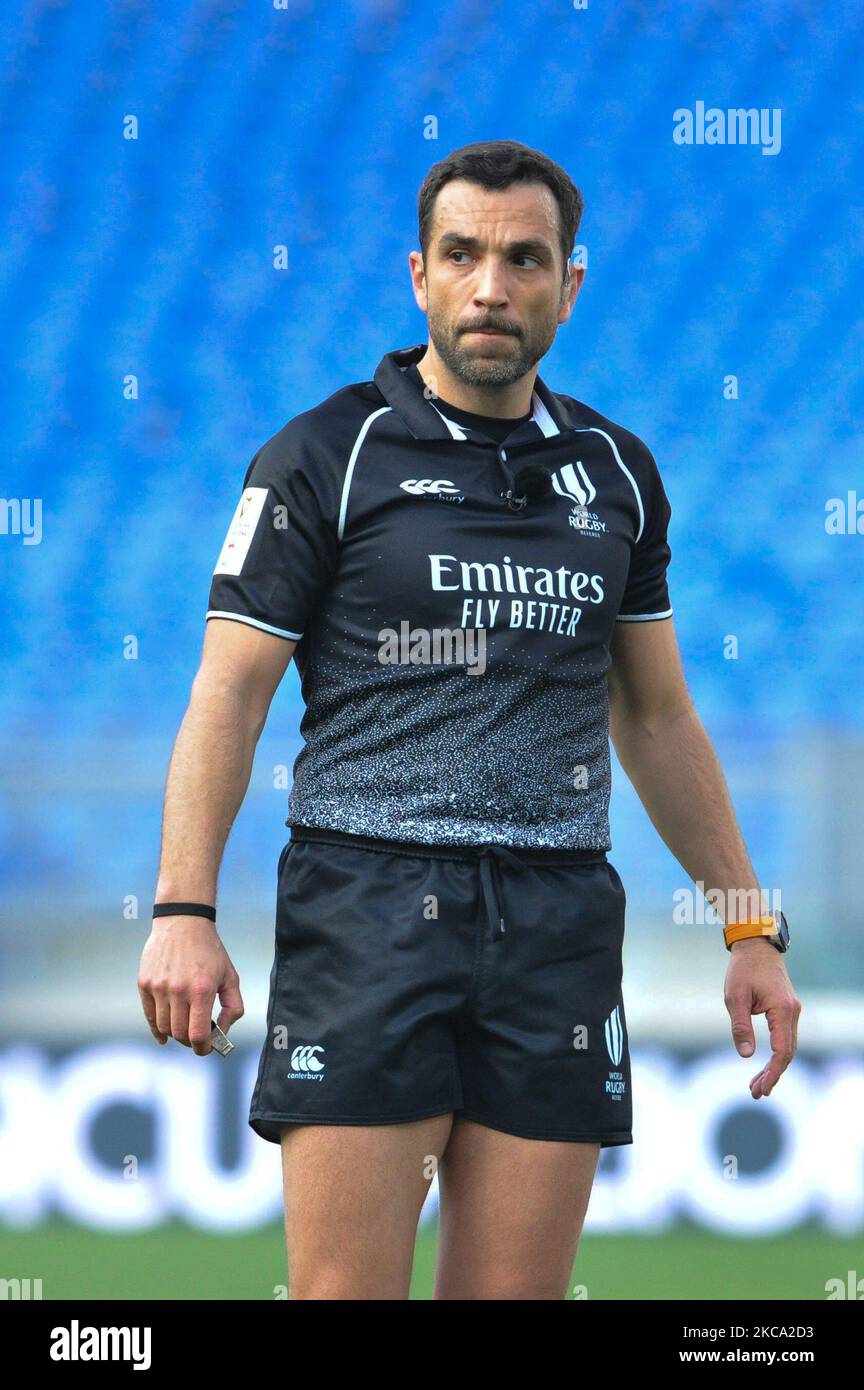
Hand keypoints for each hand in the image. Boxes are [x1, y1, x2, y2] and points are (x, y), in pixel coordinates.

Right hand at [137, 917, 243, 1054]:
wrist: (183, 923)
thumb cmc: (210, 951)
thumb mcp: (230, 976)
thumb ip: (232, 1007)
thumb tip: (222, 1031)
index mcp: (202, 990)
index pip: (197, 1034)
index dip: (202, 1048)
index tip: (206, 1049)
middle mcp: (178, 990)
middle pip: (179, 1033)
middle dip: (190, 1042)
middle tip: (196, 1039)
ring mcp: (159, 987)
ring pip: (164, 1027)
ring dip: (175, 1034)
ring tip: (184, 1028)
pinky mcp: (145, 984)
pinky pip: (149, 1016)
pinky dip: (157, 1030)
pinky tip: (163, 1035)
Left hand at [724, 937, 801, 1097]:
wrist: (756, 945)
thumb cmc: (743, 969)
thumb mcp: (735, 997)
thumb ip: (740, 1026)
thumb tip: (746, 1055)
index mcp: (783, 1010)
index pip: (782, 1050)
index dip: (773, 1072)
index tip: (762, 1089)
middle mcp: (793, 1012)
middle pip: (787, 1053)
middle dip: (772, 1075)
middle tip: (756, 1093)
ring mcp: (792, 1011)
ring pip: (787, 1047)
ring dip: (774, 1067)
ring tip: (757, 1085)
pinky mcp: (786, 1009)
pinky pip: (785, 1037)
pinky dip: (776, 1054)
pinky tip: (765, 1065)